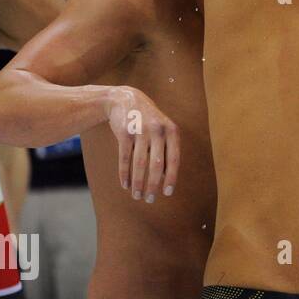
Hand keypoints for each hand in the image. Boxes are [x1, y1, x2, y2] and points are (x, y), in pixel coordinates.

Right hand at [106, 86, 180, 201]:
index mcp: (172, 131)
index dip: (171, 178)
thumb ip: (166, 150)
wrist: (125, 99)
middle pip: (156, 164)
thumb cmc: (148, 120)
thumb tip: (167, 177)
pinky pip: (124, 158)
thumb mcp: (163, 130)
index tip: (167, 193)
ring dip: (138, 182)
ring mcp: (140, 131)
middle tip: (150, 199)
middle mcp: (158, 131)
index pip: (174, 159)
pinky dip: (124, 173)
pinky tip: (125, 184)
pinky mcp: (124, 132)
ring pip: (139, 163)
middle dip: (153, 184)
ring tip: (137, 195)